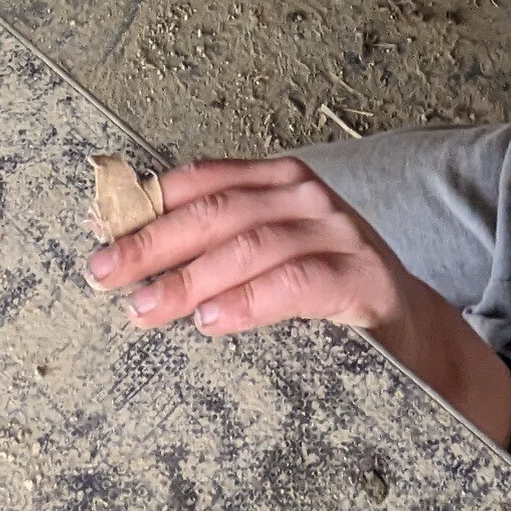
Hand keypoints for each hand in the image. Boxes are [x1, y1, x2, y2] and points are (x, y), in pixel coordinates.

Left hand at [87, 160, 510, 444]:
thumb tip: (130, 252)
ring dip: (192, 278)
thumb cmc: (325, 289)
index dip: (149, 203)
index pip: (204, 180)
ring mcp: (338, 232)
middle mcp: (306, 195)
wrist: (411, 330)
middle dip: (155, 243)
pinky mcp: (363, 277)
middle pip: (218, 212)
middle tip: (106, 274)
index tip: (100, 229)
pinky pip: (297, 282)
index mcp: (278, 180)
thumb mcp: (269, 254)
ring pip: (252, 245)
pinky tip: (214, 321)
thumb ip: (218, 244)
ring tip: (149, 307)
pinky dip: (251, 300)